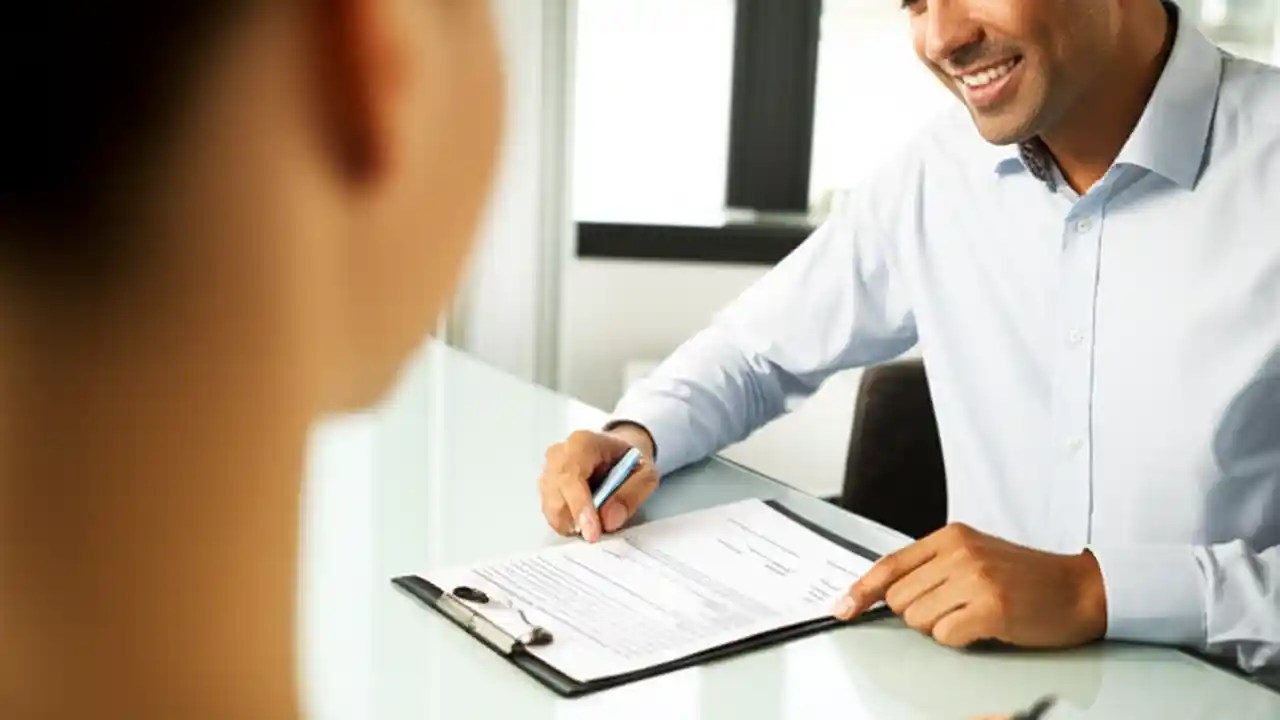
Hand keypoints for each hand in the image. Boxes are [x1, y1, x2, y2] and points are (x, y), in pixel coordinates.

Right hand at [537, 425, 658, 542]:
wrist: (617, 451)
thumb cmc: (628, 459)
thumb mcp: (646, 473)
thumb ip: (632, 493)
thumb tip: (609, 519)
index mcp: (583, 443)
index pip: (572, 475)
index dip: (579, 505)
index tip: (592, 531)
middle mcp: (559, 454)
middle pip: (556, 493)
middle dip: (574, 520)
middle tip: (596, 535)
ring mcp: (548, 470)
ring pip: (551, 506)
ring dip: (572, 523)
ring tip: (596, 523)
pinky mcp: (546, 488)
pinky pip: (551, 512)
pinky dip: (568, 523)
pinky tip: (585, 520)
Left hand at [832, 523, 1106, 648]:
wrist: (1081, 589)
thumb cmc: (1028, 579)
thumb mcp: (975, 557)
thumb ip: (934, 567)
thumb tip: (886, 593)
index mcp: (951, 536)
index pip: (891, 564)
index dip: (862, 590)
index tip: (843, 607)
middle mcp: (959, 552)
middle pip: (900, 599)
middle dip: (920, 614)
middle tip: (955, 609)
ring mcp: (975, 578)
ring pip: (919, 621)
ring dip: (941, 628)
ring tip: (974, 616)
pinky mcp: (991, 607)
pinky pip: (946, 637)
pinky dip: (960, 640)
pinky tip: (985, 628)